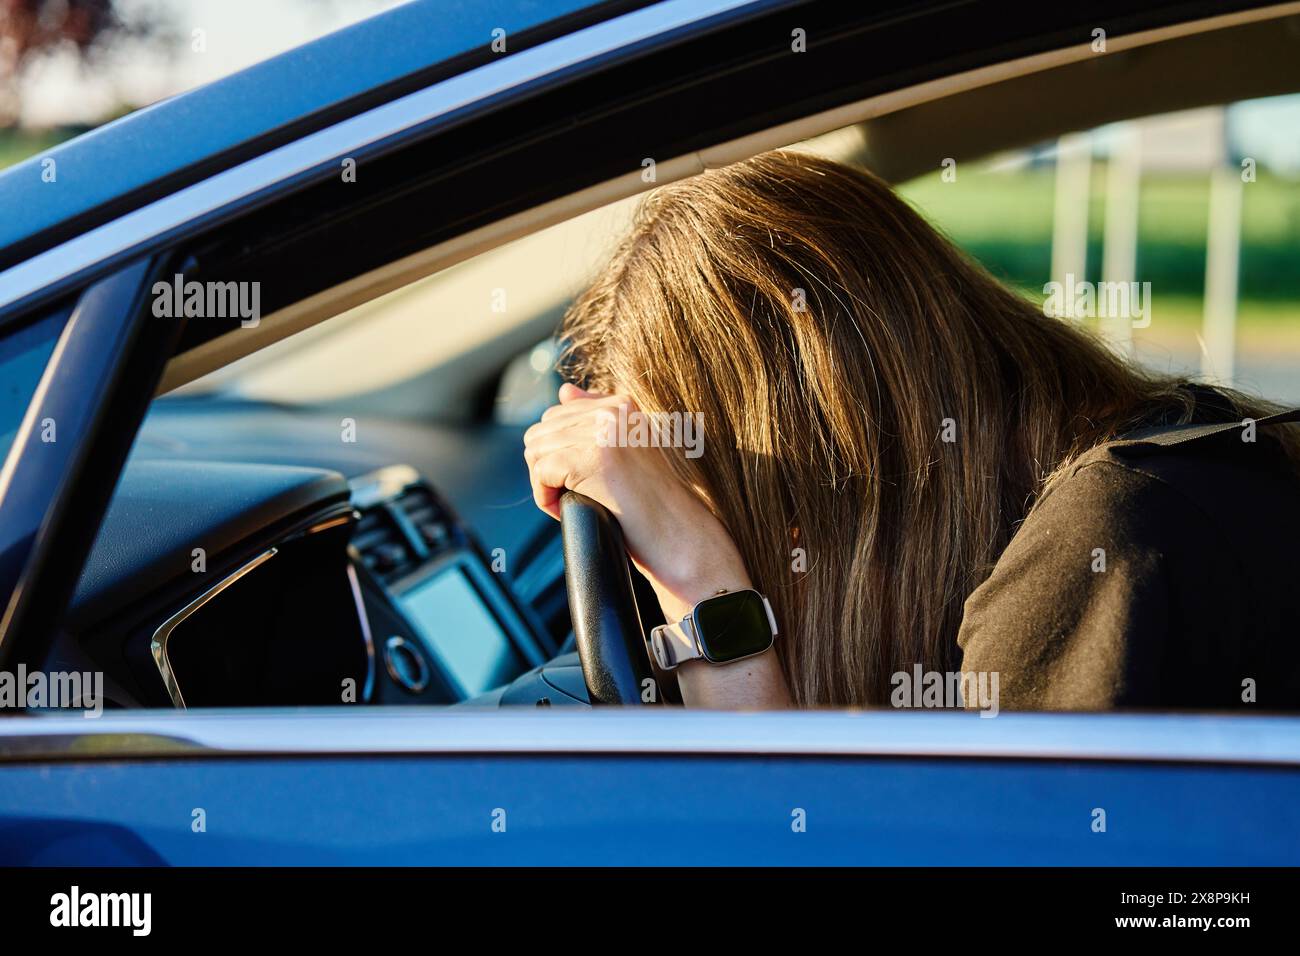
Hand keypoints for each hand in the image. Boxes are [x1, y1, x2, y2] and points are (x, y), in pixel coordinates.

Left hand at [523, 384, 749, 618]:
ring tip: (571, 503)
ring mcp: (602, 432)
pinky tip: (568, 510)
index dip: (558, 454)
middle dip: (546, 469)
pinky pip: (540, 472)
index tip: (581, 481)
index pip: (557, 416)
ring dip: (544, 484)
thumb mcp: (627, 449)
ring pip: (535, 451)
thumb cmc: (653, 502)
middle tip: (572, 496)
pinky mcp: (590, 459)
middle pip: (541, 432)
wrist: (678, 534)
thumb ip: (597, 417)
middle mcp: (611, 411)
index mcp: (620, 403)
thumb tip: (565, 391)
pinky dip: (546, 498)